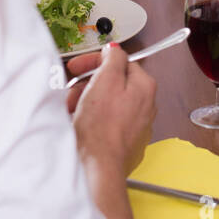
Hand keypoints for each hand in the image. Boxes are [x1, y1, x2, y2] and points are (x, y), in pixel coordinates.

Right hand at [72, 42, 156, 176]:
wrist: (99, 169)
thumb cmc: (102, 128)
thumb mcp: (105, 81)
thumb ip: (113, 59)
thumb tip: (115, 49)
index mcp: (144, 87)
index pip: (120, 62)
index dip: (95, 62)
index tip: (78, 67)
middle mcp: (146, 106)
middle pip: (113, 84)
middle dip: (88, 85)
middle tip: (72, 94)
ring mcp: (136, 127)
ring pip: (108, 104)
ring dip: (87, 103)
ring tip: (72, 112)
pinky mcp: (125, 143)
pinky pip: (107, 124)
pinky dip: (92, 121)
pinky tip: (79, 127)